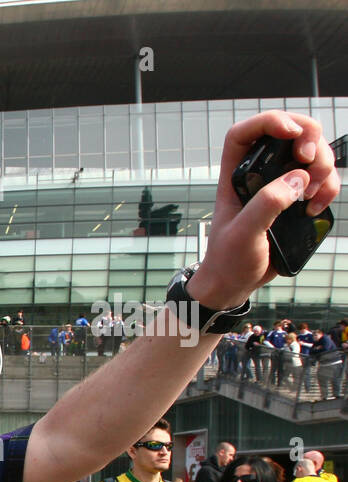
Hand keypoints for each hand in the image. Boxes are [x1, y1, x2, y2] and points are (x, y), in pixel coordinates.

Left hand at [189, 112, 339, 309]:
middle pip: (291, 134)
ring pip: (313, 155)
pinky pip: (322, 179)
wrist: (236, 283)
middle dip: (310, 141)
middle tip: (310, 163)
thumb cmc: (229, 260)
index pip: (244, 133)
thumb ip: (266, 205)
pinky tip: (315, 207)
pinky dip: (328, 186)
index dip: (269, 121)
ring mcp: (280, 184)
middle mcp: (259, 174)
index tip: (291, 133)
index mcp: (235, 177)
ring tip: (312, 196)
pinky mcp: (296, 198)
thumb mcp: (243, 234)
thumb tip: (297, 179)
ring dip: (324, 167)